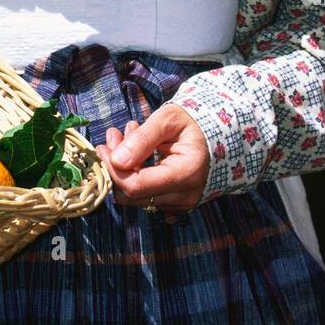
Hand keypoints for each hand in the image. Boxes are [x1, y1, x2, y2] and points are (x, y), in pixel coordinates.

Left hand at [94, 107, 209, 221]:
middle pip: (132, 195)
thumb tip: (116, 160)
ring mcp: (181, 205)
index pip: (136, 186)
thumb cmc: (194, 122)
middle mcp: (185, 196)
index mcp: (186, 174)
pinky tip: (139, 154)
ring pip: (137, 197)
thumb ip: (143, 139)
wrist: (220, 135)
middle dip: (116, 167)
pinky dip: (136, 177)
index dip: (114, 169)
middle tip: (115, 137)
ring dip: (125, 169)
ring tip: (128, 136)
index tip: (104, 147)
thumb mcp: (169, 119)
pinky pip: (147, 198)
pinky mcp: (176, 205)